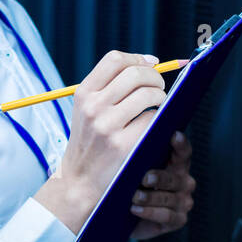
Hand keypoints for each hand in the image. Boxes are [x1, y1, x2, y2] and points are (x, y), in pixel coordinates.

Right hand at [35, 50, 167, 234]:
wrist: (80, 182)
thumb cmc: (90, 143)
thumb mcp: (87, 111)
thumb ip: (110, 87)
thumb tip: (150, 62)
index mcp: (83, 94)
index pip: (115, 60)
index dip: (137, 59)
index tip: (150, 65)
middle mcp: (93, 106)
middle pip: (136, 74)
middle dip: (155, 78)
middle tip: (158, 89)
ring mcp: (108, 125)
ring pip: (149, 94)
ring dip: (161, 98)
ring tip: (158, 107)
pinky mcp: (124, 144)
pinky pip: (154, 119)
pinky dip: (159, 121)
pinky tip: (153, 127)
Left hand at [130, 130, 194, 239]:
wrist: (121, 217)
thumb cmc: (126, 186)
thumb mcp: (129, 169)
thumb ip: (135, 156)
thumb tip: (128, 137)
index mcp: (175, 164)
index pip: (183, 152)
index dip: (180, 144)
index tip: (174, 135)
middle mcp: (183, 181)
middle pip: (176, 177)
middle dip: (160, 177)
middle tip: (145, 178)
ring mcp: (182, 201)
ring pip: (170, 198)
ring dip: (151, 198)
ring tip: (134, 196)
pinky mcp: (178, 220)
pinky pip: (168, 216)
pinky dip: (151, 213)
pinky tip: (135, 209)